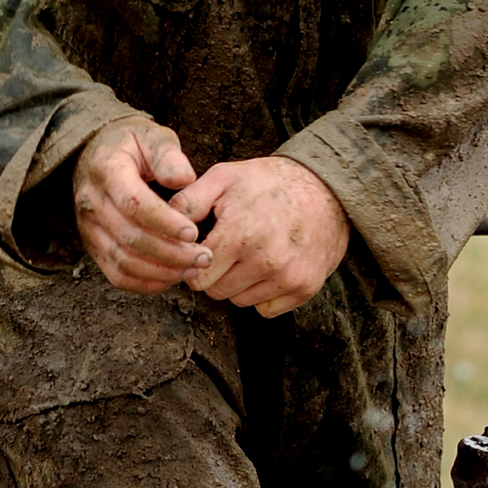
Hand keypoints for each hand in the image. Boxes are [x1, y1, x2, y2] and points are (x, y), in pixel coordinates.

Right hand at [73, 117, 211, 295]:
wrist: (98, 152)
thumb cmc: (132, 144)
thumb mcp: (152, 136)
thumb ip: (168, 154)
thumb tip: (183, 178)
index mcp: (106, 170)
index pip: (133, 204)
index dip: (165, 222)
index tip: (194, 232)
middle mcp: (91, 201)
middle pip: (130, 238)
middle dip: (171, 253)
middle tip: (204, 257)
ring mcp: (88, 227)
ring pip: (123, 261)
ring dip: (161, 271)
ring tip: (193, 269)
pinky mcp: (93, 246)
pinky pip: (116, 274)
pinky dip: (145, 283)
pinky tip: (172, 277)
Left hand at [170, 156, 349, 317]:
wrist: (326, 189)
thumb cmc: (269, 182)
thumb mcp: (224, 177)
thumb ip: (188, 202)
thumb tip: (160, 225)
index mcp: (239, 235)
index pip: (197, 277)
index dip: (195, 264)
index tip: (204, 249)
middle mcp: (265, 261)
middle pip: (216, 293)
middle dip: (215, 274)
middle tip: (228, 250)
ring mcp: (288, 277)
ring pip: (240, 302)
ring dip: (238, 284)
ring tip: (251, 254)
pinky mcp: (305, 288)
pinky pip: (266, 310)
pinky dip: (262, 294)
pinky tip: (268, 268)